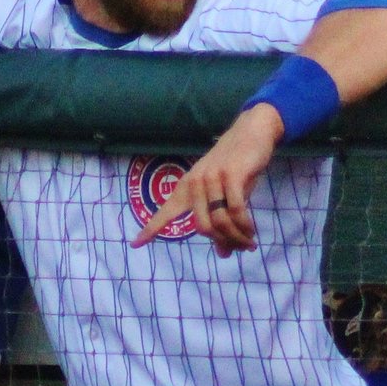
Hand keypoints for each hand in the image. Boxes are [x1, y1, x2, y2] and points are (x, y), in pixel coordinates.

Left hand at [133, 105, 282, 254]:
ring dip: (236, 236)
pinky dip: (244, 225)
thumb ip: (220, 221)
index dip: (151, 229)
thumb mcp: (225, 194)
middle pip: (202, 227)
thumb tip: (224, 253)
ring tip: (248, 243)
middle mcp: (195, 183)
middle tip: (238, 248)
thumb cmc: (236, 166)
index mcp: (187, 187)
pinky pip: (236, 210)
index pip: (167, 211)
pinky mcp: (231, 175)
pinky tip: (251, 231)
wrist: (250, 132)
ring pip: (220, 221)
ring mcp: (212, 178)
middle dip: (222, 241)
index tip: (135, 244)